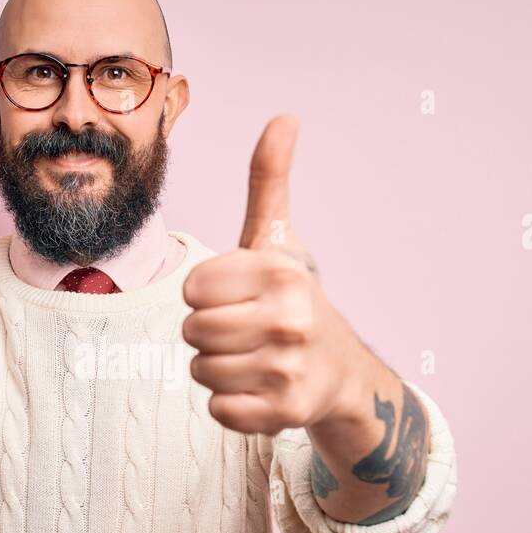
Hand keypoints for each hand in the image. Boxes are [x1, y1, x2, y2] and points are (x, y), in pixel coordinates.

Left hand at [182, 115, 375, 434]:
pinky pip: (218, 410)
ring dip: (218, 369)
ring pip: (201, 372)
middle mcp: (290, 320)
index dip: (206, 295)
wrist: (339, 370)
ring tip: (253, 358)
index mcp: (281, 274)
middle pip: (192, 332)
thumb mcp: (278, 240)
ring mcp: (289, 370)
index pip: (191, 290)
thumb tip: (284, 118)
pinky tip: (259, 389)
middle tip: (245, 331)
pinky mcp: (285, 413)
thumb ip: (268, 181)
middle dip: (209, 334)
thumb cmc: (292, 299)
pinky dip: (230, 404)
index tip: (239, 296)